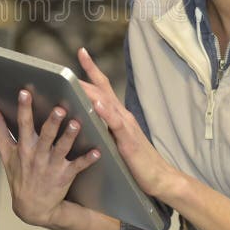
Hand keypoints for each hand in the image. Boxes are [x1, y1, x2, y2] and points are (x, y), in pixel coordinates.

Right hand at [0, 88, 100, 227]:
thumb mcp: (6, 152)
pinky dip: (87, 160)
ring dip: (70, 137)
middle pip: (45, 136)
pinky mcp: (65, 176)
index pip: (22, 124)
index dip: (24, 108)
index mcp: (24, 147)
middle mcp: (37, 155)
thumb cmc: (19, 174)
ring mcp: (52, 166)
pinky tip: (97, 152)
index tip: (25, 92)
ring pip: (62, 149)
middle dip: (52, 122)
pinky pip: (77, 166)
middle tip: (59, 109)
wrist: (32, 207)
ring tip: (77, 123)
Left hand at [77, 47, 176, 197]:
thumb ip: (103, 126)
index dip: (92, 69)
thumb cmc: (135, 161)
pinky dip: (106, 113)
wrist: (159, 178)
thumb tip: (85, 116)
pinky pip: (116, 124)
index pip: (103, 86)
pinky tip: (97, 105)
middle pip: (102, 90)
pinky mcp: (128, 141)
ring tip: (74, 80)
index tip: (81, 52)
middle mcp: (122, 115)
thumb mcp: (115, 140)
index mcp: (117, 114)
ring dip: (91, 91)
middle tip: (71, 62)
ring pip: (106, 103)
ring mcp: (126, 126)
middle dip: (86, 75)